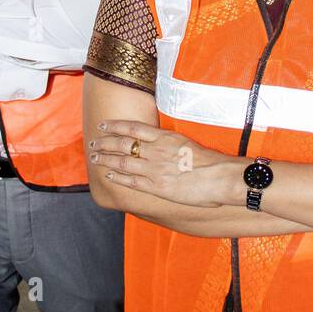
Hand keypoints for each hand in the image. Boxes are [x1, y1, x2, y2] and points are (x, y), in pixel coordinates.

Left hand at [90, 119, 230, 206]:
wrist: (220, 177)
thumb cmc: (210, 161)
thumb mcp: (187, 143)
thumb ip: (169, 142)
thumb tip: (159, 142)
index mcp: (164, 137)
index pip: (133, 128)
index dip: (115, 126)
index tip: (103, 125)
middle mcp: (156, 151)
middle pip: (123, 144)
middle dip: (105, 143)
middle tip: (93, 143)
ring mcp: (154, 169)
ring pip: (122, 161)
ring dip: (106, 159)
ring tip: (94, 158)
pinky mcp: (157, 186)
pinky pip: (132, 181)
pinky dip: (118, 177)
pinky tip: (109, 175)